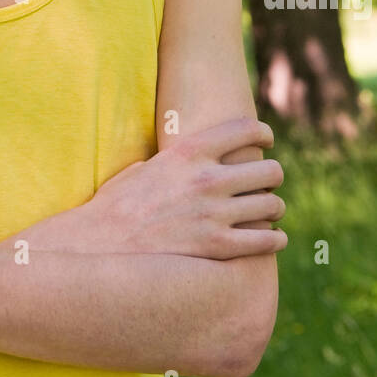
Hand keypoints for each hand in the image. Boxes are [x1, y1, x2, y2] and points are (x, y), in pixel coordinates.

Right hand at [75, 117, 286, 261]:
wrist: (101, 245)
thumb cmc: (116, 204)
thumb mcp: (144, 166)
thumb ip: (175, 159)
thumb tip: (191, 156)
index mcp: (188, 151)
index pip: (246, 129)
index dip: (263, 133)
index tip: (267, 140)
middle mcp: (206, 178)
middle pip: (269, 170)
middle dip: (272, 176)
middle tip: (266, 184)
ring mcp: (213, 214)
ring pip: (273, 205)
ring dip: (274, 208)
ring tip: (269, 212)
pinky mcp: (217, 247)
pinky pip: (266, 240)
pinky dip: (275, 238)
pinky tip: (272, 238)